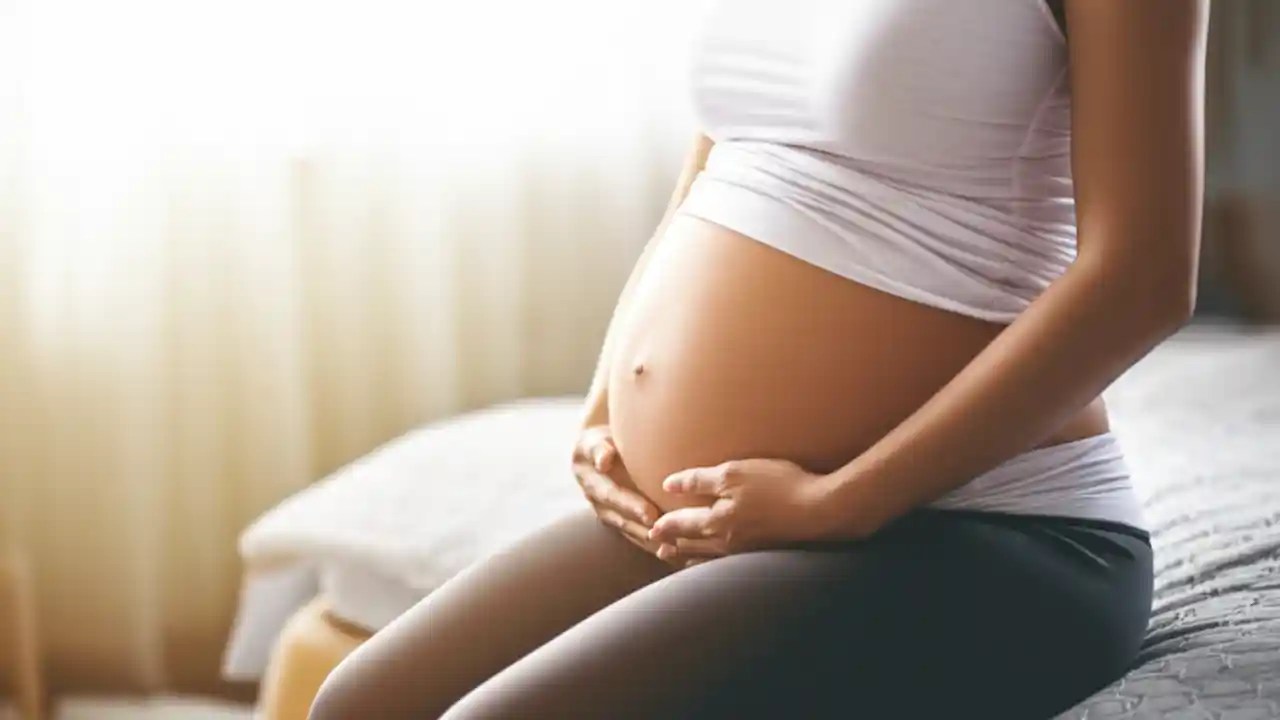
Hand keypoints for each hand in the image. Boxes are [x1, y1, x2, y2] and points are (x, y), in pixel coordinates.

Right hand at [572, 425, 700, 568]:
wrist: (596, 453)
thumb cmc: (601, 441)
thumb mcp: (595, 441)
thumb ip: (598, 449)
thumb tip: (604, 460)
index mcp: (592, 483)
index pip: (612, 496)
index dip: (631, 506)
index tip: (650, 514)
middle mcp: (599, 504)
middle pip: (623, 520)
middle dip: (645, 530)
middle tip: (668, 536)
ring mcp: (610, 516)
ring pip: (631, 533)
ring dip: (651, 542)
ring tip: (673, 550)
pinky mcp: (621, 523)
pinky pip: (637, 537)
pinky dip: (654, 546)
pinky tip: (673, 553)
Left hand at [647, 458, 834, 560]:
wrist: (821, 510)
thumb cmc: (778, 485)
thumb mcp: (734, 473)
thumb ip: (699, 480)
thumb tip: (668, 486)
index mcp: (717, 522)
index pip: (681, 525)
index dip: (664, 526)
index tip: (650, 529)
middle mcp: (727, 542)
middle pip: (692, 545)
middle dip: (672, 546)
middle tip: (656, 548)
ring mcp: (746, 551)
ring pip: (709, 557)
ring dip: (688, 557)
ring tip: (675, 558)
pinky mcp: (763, 552)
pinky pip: (728, 562)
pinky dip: (712, 562)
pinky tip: (715, 560)